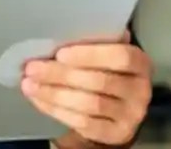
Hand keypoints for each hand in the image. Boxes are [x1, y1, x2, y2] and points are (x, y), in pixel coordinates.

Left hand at [20, 33, 151, 146]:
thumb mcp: (107, 54)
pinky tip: (39, 100)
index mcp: (140, 62)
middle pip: (99, 81)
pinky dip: (57, 111)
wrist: (117, 110)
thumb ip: (93, 44)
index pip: (120, 57)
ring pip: (89, 104)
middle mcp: (140, 90)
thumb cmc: (107, 71)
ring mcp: (131, 115)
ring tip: (29, 85)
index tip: (59, 53)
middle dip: (61, 74)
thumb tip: (56, 36)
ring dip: (54, 94)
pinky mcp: (116, 133)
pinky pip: (83, 123)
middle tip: (32, 68)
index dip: (89, 55)